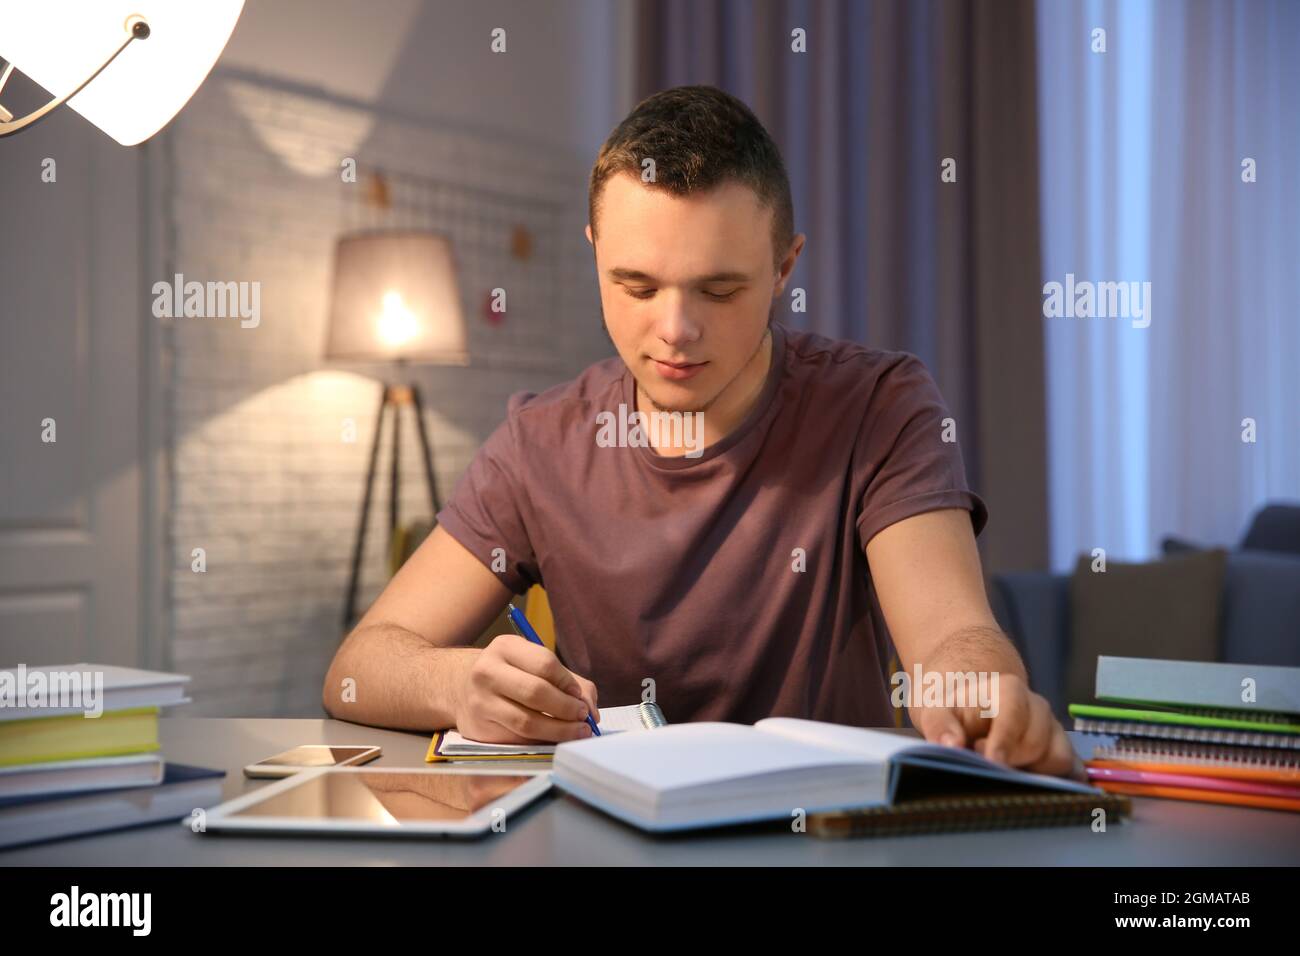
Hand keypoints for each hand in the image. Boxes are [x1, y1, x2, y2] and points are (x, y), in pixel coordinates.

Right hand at [454, 634, 599, 743]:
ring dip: (559, 730)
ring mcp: (480, 700)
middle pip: (535, 692)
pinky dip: (542, 741)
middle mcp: (487, 671)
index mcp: (505, 647)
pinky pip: (517, 738)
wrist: (462, 687)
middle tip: (583, 718)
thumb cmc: (511, 675)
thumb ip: (570, 683)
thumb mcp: (534, 664)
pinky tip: (554, 739)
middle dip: (566, 708)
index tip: (580, 697)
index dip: (567, 683)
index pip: (544, 663)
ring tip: (577, 732)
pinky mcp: (478, 727)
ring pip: (526, 721)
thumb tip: (591, 712)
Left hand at [908, 673, 1085, 780]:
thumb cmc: (955, 712)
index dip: (1005, 739)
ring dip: (1032, 773)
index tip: (992, 761)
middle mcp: (1038, 708)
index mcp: (1009, 691)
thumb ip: (939, 725)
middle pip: (1036, 743)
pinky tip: (1036, 789)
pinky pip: (1072, 771)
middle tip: (984, 763)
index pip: (1015, 713)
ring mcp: (1054, 731)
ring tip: (1005, 771)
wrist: (971, 712)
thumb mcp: (936, 711)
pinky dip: (1058, 783)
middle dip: (1010, 760)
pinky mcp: (1062, 752)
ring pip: (1058, 759)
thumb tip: (952, 745)